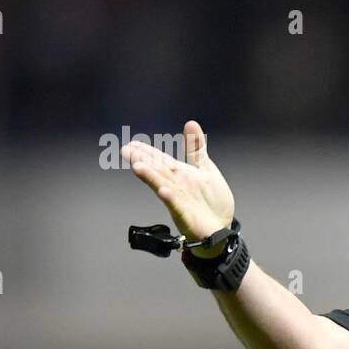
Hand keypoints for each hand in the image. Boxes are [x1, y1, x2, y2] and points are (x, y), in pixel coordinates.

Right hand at [123, 120, 235, 251]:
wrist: (220, 226)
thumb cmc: (211, 200)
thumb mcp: (205, 168)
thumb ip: (196, 148)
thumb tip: (190, 123)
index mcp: (179, 173)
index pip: (160, 160)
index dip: (147, 151)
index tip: (132, 144)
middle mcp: (176, 185)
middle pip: (158, 171)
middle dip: (143, 161)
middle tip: (127, 151)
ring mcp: (179, 200)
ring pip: (163, 186)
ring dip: (151, 177)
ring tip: (138, 167)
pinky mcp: (186, 215)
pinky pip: (177, 206)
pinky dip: (171, 199)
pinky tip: (164, 192)